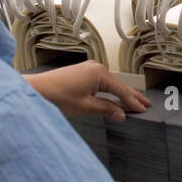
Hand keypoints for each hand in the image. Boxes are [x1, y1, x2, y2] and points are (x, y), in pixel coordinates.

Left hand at [23, 61, 149, 120]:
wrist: (35, 90)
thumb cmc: (56, 96)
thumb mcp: (85, 106)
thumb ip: (106, 109)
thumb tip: (121, 114)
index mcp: (99, 74)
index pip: (122, 90)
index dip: (133, 102)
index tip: (143, 110)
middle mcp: (95, 67)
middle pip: (118, 85)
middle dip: (131, 96)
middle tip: (145, 104)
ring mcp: (88, 68)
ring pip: (111, 83)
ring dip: (121, 93)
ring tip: (134, 101)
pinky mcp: (81, 72)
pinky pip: (101, 81)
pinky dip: (110, 90)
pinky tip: (114, 96)